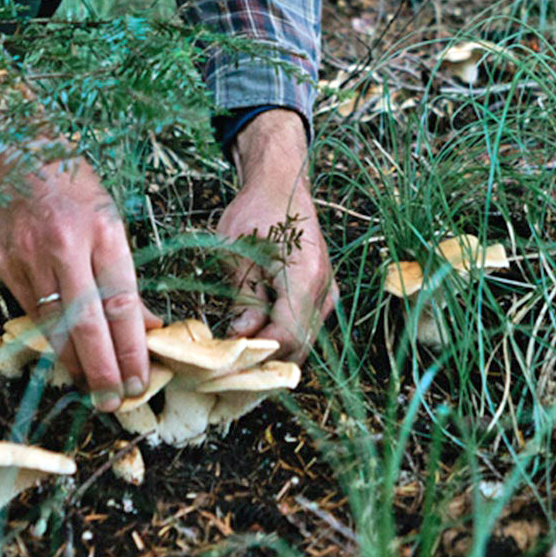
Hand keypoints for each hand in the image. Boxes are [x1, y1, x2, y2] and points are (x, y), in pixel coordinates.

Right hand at [0, 155, 159, 410]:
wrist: (13, 151)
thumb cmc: (72, 184)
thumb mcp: (110, 220)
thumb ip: (124, 276)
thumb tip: (146, 326)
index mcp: (102, 232)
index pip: (121, 305)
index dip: (132, 350)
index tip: (141, 379)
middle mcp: (65, 248)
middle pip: (87, 324)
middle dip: (103, 370)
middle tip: (115, 401)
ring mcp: (28, 258)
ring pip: (53, 326)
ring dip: (73, 363)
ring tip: (90, 387)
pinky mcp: (3, 265)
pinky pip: (28, 312)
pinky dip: (48, 338)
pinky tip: (61, 356)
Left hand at [215, 109, 337, 362]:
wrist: (282, 187)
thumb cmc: (255, 212)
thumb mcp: (237, 252)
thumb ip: (243, 296)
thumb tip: (240, 335)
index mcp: (305, 276)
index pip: (287, 334)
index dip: (258, 353)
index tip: (228, 361)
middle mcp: (325, 289)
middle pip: (298, 345)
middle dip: (263, 361)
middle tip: (227, 369)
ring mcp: (327, 294)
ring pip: (302, 342)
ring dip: (271, 354)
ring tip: (236, 358)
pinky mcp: (322, 296)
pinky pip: (303, 329)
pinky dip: (279, 340)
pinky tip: (252, 342)